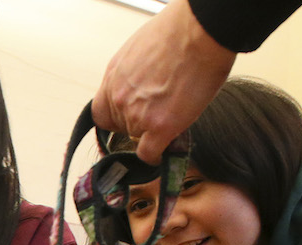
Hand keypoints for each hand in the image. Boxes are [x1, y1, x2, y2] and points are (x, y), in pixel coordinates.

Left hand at [91, 0, 235, 163]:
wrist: (200, 32)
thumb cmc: (178, 32)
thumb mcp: (139, 51)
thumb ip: (131, 75)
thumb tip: (138, 88)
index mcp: (112, 79)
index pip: (101, 113)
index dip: (115, 119)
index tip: (127, 119)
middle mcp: (119, 98)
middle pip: (121, 127)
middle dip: (138, 122)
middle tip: (159, 113)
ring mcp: (137, 114)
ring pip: (137, 137)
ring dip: (152, 133)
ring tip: (173, 115)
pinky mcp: (160, 126)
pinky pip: (149, 153)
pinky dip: (155, 156)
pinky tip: (164, 151)